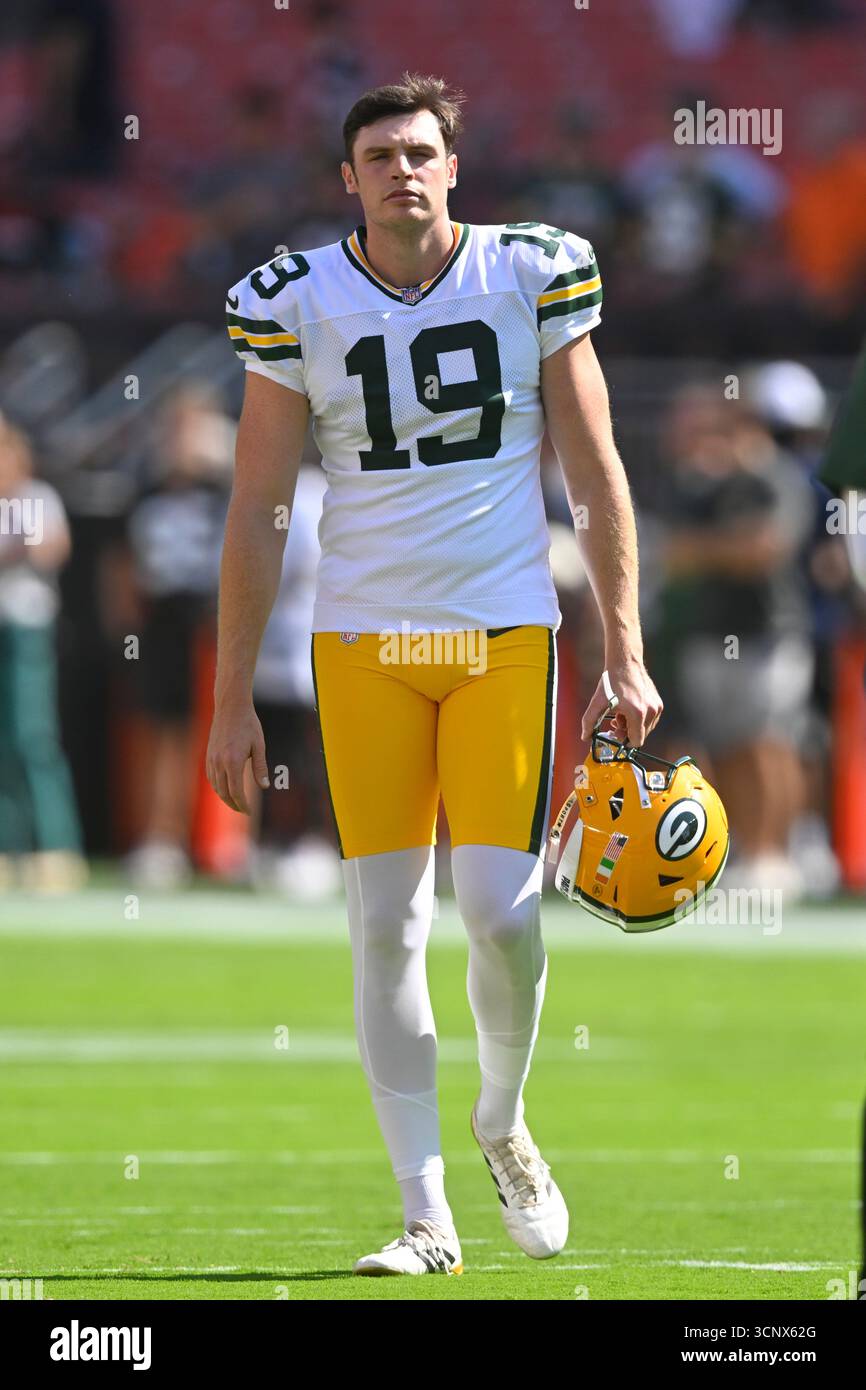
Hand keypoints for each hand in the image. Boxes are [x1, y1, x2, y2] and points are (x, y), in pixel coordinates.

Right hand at [206, 695, 269, 814]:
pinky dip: (218, 786)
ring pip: (216, 786)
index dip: (243, 805)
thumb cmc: (249, 724)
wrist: (231, 707)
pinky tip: (226, 788)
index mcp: (233, 761)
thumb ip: (260, 767)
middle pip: (224, 792)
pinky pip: (211, 776)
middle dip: (234, 805)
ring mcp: (212, 758)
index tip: (249, 812)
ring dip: (225, 797)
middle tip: (244, 811)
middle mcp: (219, 762)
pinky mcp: (209, 754)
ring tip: (236, 802)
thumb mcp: (259, 745)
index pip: (236, 792)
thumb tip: (264, 786)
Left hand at [580, 653, 663, 746]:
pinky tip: (628, 709)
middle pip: (640, 736)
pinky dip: (639, 719)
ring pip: (645, 728)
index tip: (615, 734)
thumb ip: (589, 721)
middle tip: (615, 722)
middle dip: (627, 732)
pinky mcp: (658, 703)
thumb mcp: (597, 702)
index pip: (636, 741)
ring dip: (633, 726)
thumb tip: (585, 737)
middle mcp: (651, 711)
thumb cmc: (612, 682)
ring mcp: (657, 707)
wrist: (625, 663)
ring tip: (621, 714)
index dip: (624, 741)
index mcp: (637, 713)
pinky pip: (649, 720)